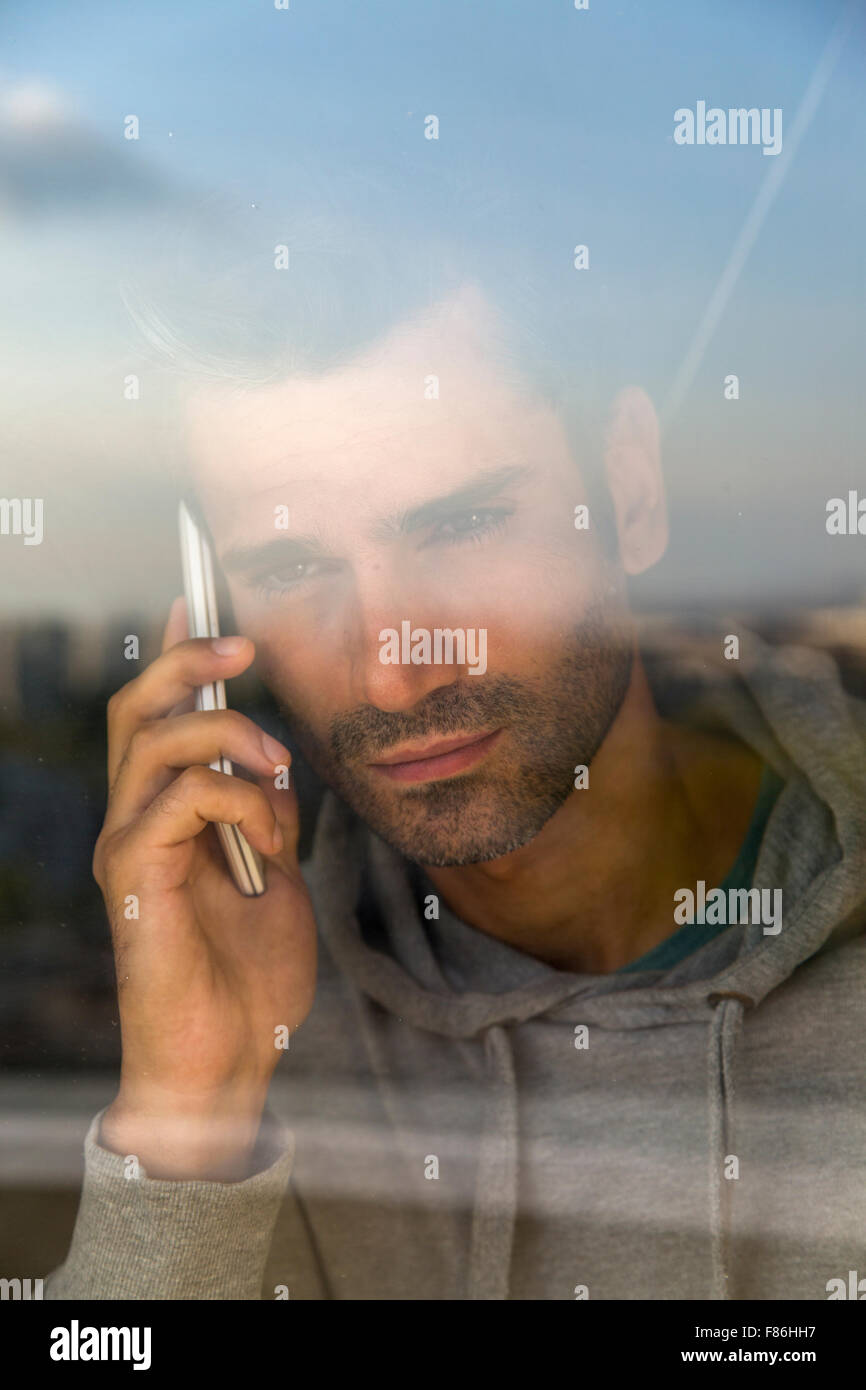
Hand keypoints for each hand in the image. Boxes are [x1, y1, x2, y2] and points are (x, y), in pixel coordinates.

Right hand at [93, 598, 316, 1178]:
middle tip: (242, 645)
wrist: (227, 1061)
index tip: (195, 603)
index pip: (152, 717)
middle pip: (134, 710)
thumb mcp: (276, 875)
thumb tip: (272, 764)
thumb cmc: (249, 977)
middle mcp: (133, 822)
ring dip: (229, 734)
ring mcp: (129, 847)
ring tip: (277, 766)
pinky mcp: (136, 875)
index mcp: (163, 818)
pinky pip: (180, 798)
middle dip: (186, 661)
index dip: (170, 656)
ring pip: (154, 740)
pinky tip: (267, 842)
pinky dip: (237, 801)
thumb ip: (266, 815)